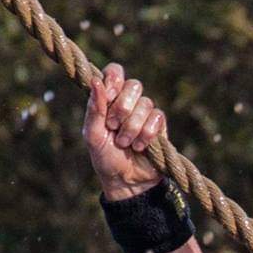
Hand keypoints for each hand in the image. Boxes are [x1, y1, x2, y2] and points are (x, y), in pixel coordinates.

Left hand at [84, 62, 168, 199]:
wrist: (125, 181)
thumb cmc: (105, 157)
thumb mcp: (92, 134)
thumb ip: (94, 108)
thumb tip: (96, 80)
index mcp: (109, 99)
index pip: (115, 72)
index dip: (114, 80)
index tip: (108, 96)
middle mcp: (128, 102)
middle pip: (134, 85)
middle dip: (122, 107)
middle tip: (114, 126)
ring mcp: (145, 114)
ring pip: (146, 103)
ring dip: (133, 126)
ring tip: (126, 143)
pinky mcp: (159, 126)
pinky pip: (157, 118)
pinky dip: (147, 133)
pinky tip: (140, 146)